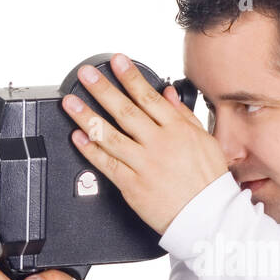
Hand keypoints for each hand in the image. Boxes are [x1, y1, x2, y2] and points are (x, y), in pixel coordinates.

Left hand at [62, 53, 227, 234]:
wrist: (208, 217)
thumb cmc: (208, 182)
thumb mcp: (205, 141)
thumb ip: (183, 116)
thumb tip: (168, 94)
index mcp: (178, 131)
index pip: (149, 98)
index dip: (131, 77)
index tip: (117, 61)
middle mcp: (159, 145)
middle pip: (125, 111)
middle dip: (103, 89)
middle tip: (86, 74)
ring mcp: (144, 165)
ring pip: (110, 136)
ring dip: (87, 117)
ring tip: (70, 103)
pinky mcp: (132, 186)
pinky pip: (107, 165)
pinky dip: (91, 150)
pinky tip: (78, 137)